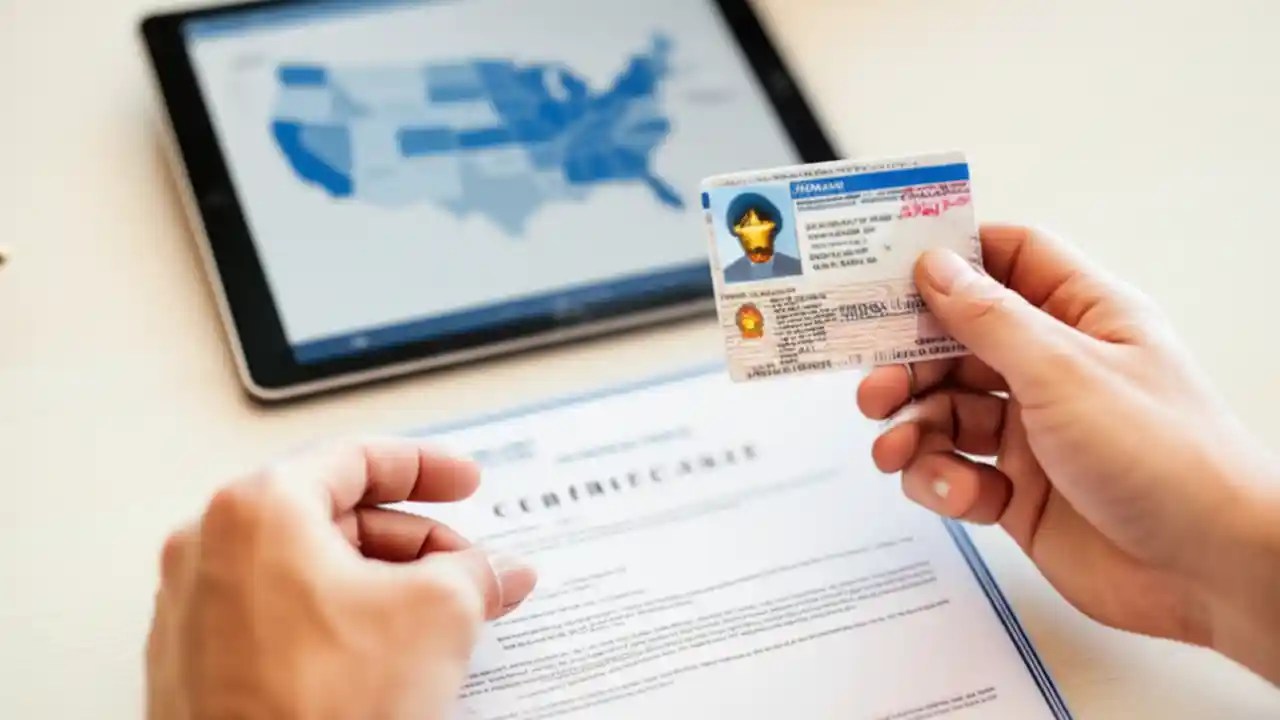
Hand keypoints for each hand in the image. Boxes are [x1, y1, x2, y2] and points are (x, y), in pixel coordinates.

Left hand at [147, 440, 536, 719]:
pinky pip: (281, 622)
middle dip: (412, 540)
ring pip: (307, 572)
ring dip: (381, 585)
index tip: (463, 482)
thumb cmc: (322, 713)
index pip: (354, 458)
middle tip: (466, 565)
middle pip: (331, 516)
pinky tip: (389, 657)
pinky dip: (340, 623)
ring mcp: (193, 616)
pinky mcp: (198, 672)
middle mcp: (208, 551)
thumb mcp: (438, 616)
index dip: (425, 467)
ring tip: (439, 618)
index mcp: (257, 511)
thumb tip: (496, 571)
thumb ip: (475, 573)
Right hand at [856, 225, 1279, 680]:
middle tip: (874, 386)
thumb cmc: (1168, 457)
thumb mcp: (1065, 371)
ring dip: (913, 428)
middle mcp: (1055, 369)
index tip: (889, 272)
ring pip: (948, 412)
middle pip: (958, 343)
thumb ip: (989, 319)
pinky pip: (957, 472)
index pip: (1007, 260)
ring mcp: (1037, 432)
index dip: (950, 260)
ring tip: (895, 449)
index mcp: (1082, 318)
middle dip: (910, 364)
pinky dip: (942, 481)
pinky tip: (957, 491)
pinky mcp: (1021, 492)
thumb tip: (936, 266)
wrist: (1211, 571)